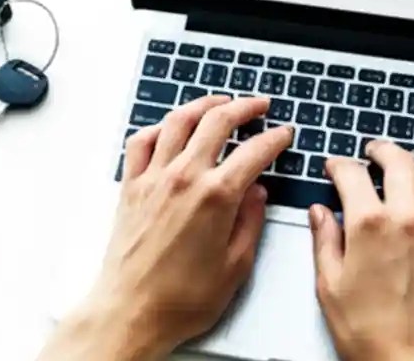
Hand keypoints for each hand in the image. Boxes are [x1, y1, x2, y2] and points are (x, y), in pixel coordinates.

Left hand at [45, 96, 292, 360]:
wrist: (131, 312)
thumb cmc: (180, 299)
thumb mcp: (237, 266)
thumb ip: (252, 222)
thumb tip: (257, 194)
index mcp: (216, 197)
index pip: (254, 151)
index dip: (274, 138)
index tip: (283, 134)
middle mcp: (183, 178)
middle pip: (217, 121)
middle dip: (244, 107)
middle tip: (259, 105)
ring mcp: (153, 178)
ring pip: (179, 121)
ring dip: (203, 104)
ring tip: (220, 101)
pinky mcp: (131, 187)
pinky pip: (142, 141)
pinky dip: (159, 127)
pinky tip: (170, 128)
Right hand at [310, 141, 413, 360]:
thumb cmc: (372, 336)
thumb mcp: (330, 288)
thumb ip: (324, 243)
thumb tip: (320, 214)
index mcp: (369, 226)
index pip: (352, 173)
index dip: (340, 164)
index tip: (336, 167)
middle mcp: (408, 220)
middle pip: (399, 161)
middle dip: (382, 150)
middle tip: (374, 152)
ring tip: (407, 166)